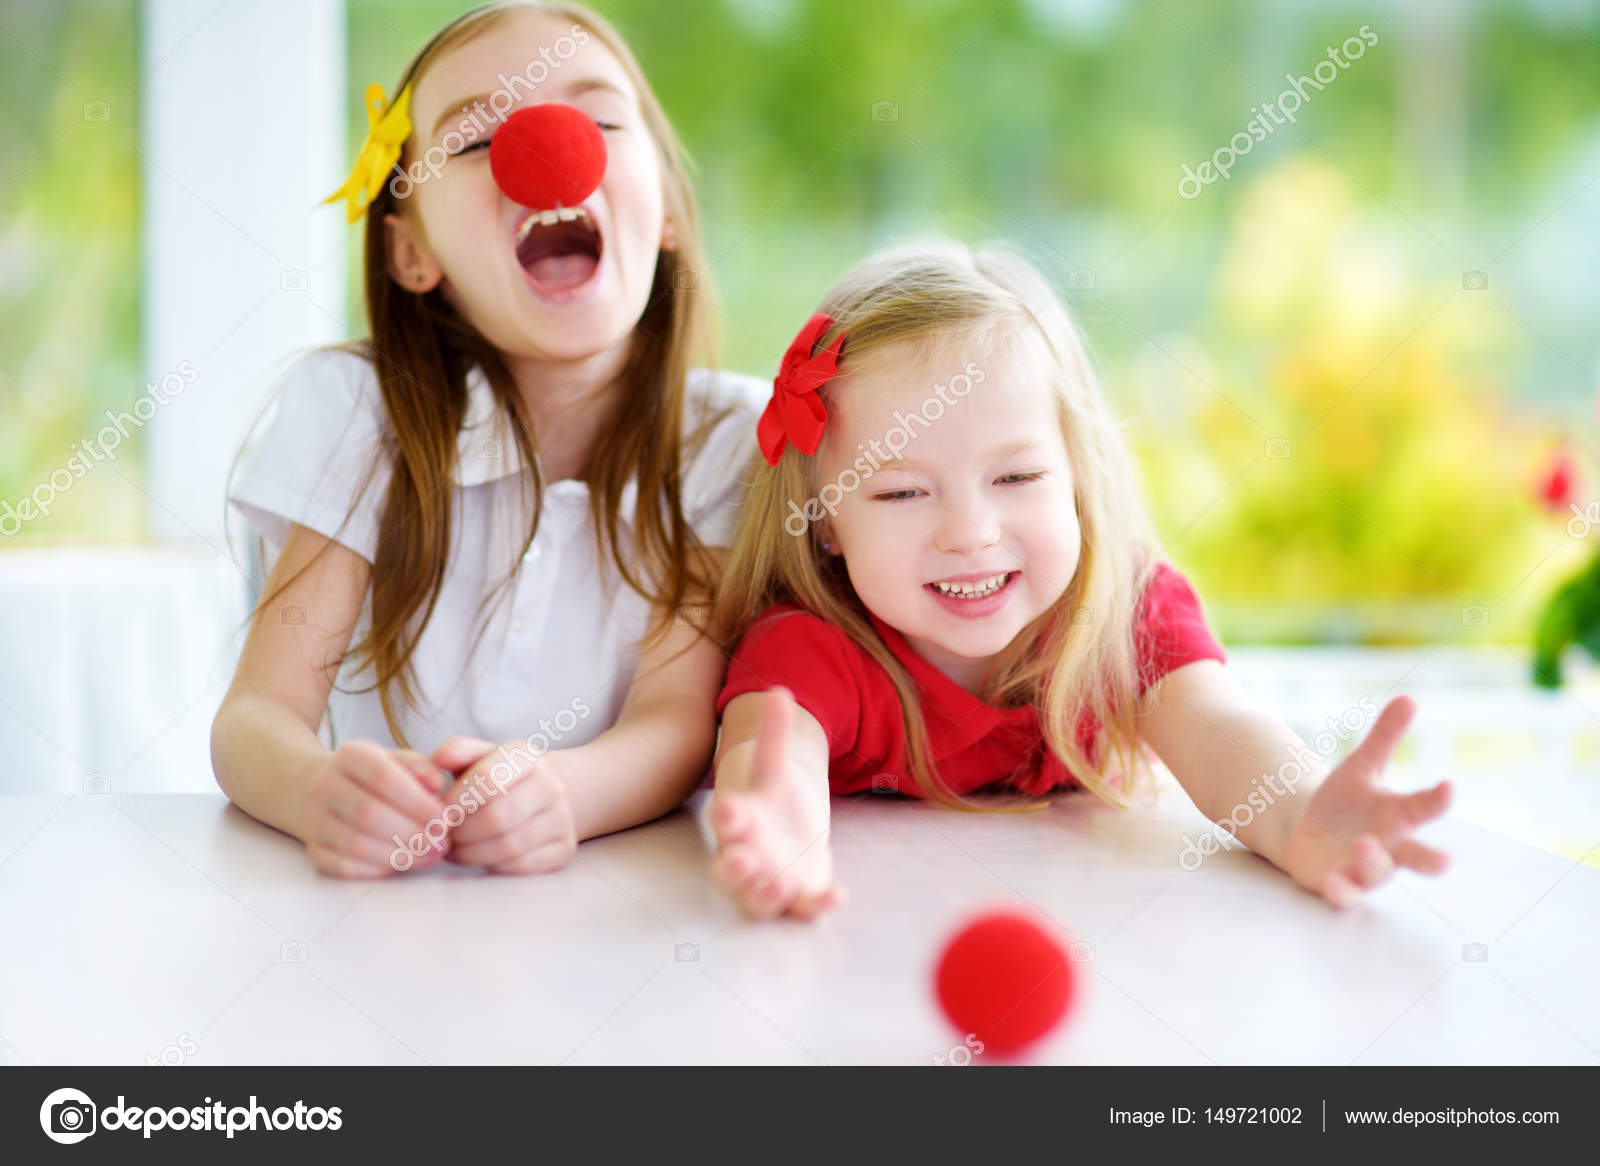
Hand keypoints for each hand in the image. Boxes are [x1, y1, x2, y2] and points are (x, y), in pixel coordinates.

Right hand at [300, 741, 450, 878]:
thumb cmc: (374, 776)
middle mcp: (324, 785)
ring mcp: (313, 818)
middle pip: (367, 813)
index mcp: (350, 756)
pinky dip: (376, 869)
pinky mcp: (313, 848)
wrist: (326, 788)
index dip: (417, 801)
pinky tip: (400, 865)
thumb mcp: (397, 760)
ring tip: (428, 856)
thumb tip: (437, 783)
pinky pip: (342, 866)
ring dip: (398, 854)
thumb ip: (420, 767)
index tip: (443, 817)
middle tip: (439, 842)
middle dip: (410, 832)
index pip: (382, 776)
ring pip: (354, 843)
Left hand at [430, 736, 576, 874]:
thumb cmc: (498, 777)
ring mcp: (562, 818)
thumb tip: (438, 760)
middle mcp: (551, 785)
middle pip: (497, 817)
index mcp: (527, 756)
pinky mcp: (564, 847)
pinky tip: (478, 858)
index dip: (455, 802)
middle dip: (461, 832)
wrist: (540, 794)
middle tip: (443, 836)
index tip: (436, 814)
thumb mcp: (479, 756)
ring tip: (454, 849)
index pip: (487, 780)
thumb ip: (457, 751)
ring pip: (508, 846)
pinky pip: (522, 865)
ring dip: (471, 854)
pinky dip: (493, 866)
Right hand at [711, 687, 842, 919]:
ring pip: (758, 898)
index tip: (728, 806)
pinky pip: (802, 909)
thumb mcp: (775, 767)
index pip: (725, 819)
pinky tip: (837, 896)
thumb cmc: (771, 800)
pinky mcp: (796, 899)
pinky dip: (816, 906)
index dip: (726, 815)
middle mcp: (746, 857)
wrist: (786, 834)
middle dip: (735, 868)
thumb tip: (780, 691)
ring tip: (778, 887)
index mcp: (738, 821)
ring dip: (766, 894)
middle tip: (741, 862)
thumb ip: (775, 735)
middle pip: (731, 868)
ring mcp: (768, 882)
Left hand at [1281, 695, 1451, 907]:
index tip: (1449, 785)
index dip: (1437, 798)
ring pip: (1376, 872)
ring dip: (1372, 861)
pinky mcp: (1338, 884)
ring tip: (1363, 845)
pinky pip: (1343, 894)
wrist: (1311, 834)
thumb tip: (1410, 697)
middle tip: (1445, 862)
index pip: (1424, 806)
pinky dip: (1340, 891)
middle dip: (1429, 859)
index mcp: (1398, 814)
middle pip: (1415, 855)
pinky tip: (1332, 883)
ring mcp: (1364, 869)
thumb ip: (1385, 737)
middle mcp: (1389, 845)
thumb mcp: (1362, 766)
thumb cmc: (1347, 802)